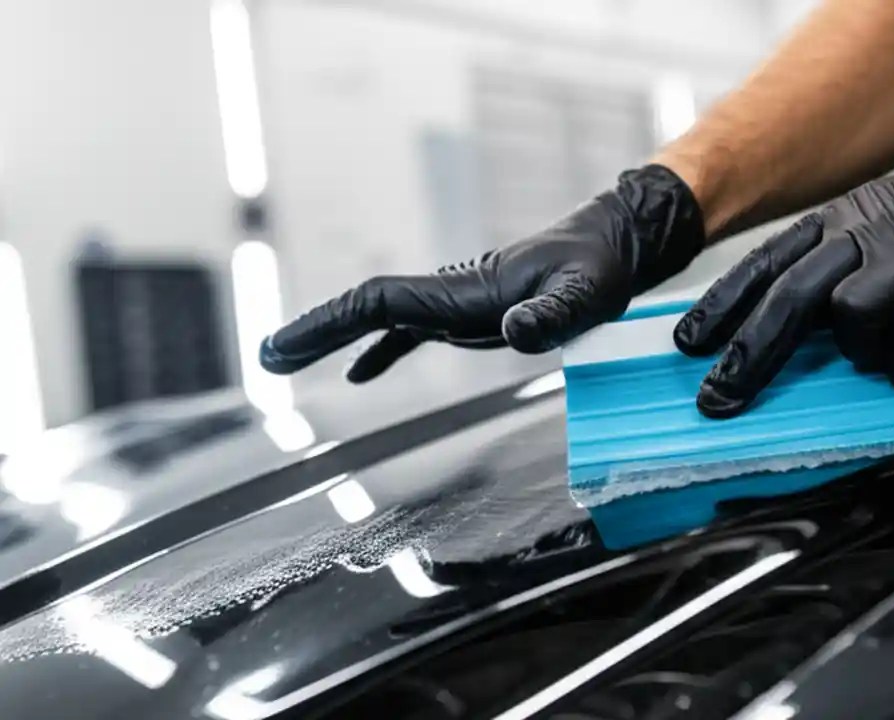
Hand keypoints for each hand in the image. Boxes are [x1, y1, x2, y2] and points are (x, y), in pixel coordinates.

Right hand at [259, 165, 702, 380]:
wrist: (614, 245)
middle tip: (265, 357)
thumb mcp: (586, 295)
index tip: (286, 344)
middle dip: (315, 331)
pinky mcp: (473, 315)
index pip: (380, 302)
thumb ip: (552, 316)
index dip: (330, 322)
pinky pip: (411, 333)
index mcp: (464, 291)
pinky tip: (360, 375)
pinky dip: (379, 351)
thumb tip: (512, 332)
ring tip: (284, 360)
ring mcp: (458, 305)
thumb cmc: (600, 269)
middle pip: (366, 309)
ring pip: (381, 319)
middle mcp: (451, 296)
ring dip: (334, 338)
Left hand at [674, 102, 893, 417]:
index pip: (770, 260)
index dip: (724, 305)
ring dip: (864, 354)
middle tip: (716, 402)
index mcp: (858, 211)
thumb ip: (858, 258)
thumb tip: (811, 322)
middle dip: (747, 356)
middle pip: (790, 298)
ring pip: (850, 326)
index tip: (688, 346)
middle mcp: (877, 229)